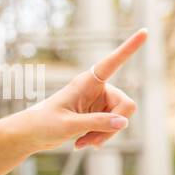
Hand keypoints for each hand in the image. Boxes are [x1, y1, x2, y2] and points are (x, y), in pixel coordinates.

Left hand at [19, 29, 145, 152]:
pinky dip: (101, 137)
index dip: (129, 48)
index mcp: (87, 82)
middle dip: (113, 127)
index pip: (112, 63)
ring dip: (105, 135)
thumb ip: (96, 123)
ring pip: (121, 119)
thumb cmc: (42, 125)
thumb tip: (124, 122)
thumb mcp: (68, 125)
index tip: (144, 31)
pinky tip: (82, 143)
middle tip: (92, 142)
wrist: (30, 135)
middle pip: (126, 106)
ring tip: (81, 143)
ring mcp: (100, 101)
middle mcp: (97, 88)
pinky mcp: (99, 114)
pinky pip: (114, 126)